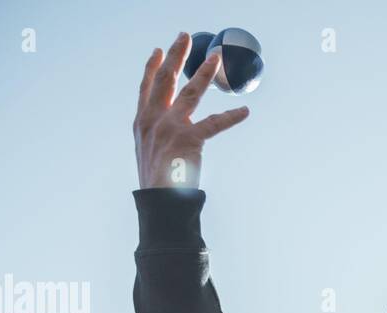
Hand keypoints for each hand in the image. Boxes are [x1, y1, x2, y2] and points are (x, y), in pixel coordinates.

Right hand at [133, 32, 249, 188]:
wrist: (159, 202)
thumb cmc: (157, 184)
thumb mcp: (148, 154)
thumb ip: (156, 137)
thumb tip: (166, 134)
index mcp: (142, 122)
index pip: (146, 87)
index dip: (152, 66)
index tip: (158, 50)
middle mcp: (154, 120)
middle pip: (165, 79)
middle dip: (175, 54)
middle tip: (184, 36)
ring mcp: (171, 127)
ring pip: (191, 92)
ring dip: (204, 72)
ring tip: (216, 57)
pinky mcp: (190, 139)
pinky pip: (215, 124)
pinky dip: (232, 117)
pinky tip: (244, 111)